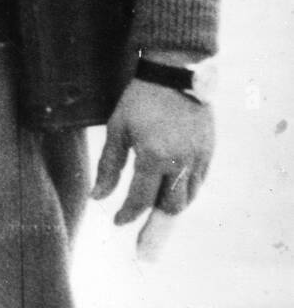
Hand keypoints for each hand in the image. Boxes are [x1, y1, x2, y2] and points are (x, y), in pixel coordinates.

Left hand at [92, 78, 214, 227]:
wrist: (174, 73)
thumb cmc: (140, 99)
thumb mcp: (118, 129)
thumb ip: (109, 166)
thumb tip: (97, 197)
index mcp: (153, 157)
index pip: (141, 199)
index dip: (128, 214)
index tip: (119, 222)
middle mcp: (179, 162)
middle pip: (169, 207)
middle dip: (154, 222)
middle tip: (143, 235)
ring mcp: (198, 158)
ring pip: (188, 198)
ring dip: (171, 208)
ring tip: (156, 211)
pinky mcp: (209, 151)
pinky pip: (199, 183)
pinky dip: (186, 193)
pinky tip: (173, 191)